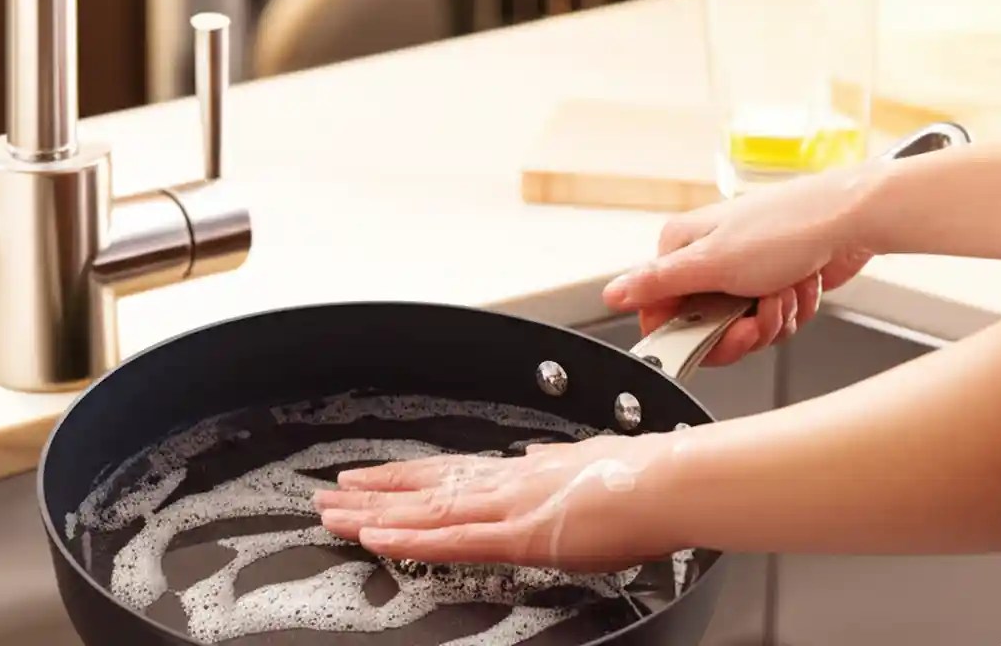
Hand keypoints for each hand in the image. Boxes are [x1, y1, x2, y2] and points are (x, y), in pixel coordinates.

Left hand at [313, 434, 684, 572]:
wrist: (669, 481)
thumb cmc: (642, 477)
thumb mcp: (589, 465)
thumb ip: (557, 466)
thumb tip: (541, 459)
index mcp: (523, 471)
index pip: (450, 474)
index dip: (405, 477)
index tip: (371, 477)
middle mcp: (506, 482)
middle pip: (426, 489)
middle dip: (375, 494)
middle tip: (330, 496)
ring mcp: (508, 507)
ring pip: (426, 511)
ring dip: (376, 514)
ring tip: (335, 516)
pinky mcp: (518, 534)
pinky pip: (451, 539)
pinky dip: (410, 539)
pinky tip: (378, 540)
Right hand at [603, 169, 873, 364]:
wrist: (854, 219)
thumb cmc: (788, 227)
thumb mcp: (711, 263)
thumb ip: (657, 283)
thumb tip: (611, 294)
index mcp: (682, 248)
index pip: (664, 314)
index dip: (691, 335)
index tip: (713, 337)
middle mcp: (709, 258)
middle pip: (707, 328)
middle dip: (743, 328)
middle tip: (757, 312)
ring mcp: (744, 272)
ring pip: (744, 328)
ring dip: (773, 318)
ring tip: (785, 288)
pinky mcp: (775, 282)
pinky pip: (774, 321)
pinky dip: (793, 310)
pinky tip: (801, 284)